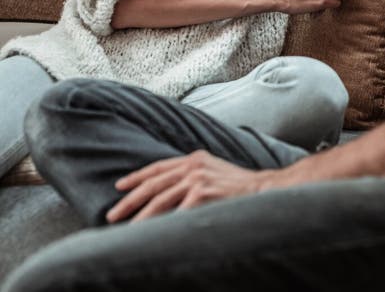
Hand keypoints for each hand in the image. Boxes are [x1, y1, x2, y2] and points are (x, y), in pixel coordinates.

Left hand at [106, 150, 273, 223]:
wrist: (263, 190)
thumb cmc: (239, 187)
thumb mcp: (212, 172)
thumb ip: (192, 176)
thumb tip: (168, 191)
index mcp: (194, 158)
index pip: (158, 167)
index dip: (137, 177)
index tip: (119, 187)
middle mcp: (193, 165)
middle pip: (153, 183)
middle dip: (130, 200)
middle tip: (112, 214)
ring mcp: (197, 179)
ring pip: (160, 200)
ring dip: (141, 216)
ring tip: (126, 229)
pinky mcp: (202, 194)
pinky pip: (176, 213)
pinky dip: (163, 224)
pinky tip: (153, 235)